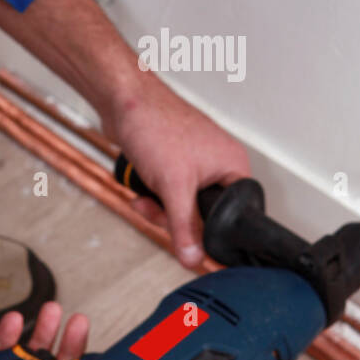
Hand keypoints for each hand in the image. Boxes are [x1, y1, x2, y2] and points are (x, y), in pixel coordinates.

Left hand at [103, 74, 250, 267]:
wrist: (123, 102)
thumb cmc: (155, 124)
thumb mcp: (174, 187)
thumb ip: (185, 227)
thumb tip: (194, 257)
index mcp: (234, 166)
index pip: (235, 214)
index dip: (213, 230)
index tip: (194, 240)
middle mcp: (219, 164)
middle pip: (204, 214)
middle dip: (175, 217)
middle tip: (161, 210)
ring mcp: (196, 163)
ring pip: (182, 206)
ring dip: (160, 207)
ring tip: (147, 197)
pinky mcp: (174, 163)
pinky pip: (169, 194)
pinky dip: (153, 195)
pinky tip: (142, 189)